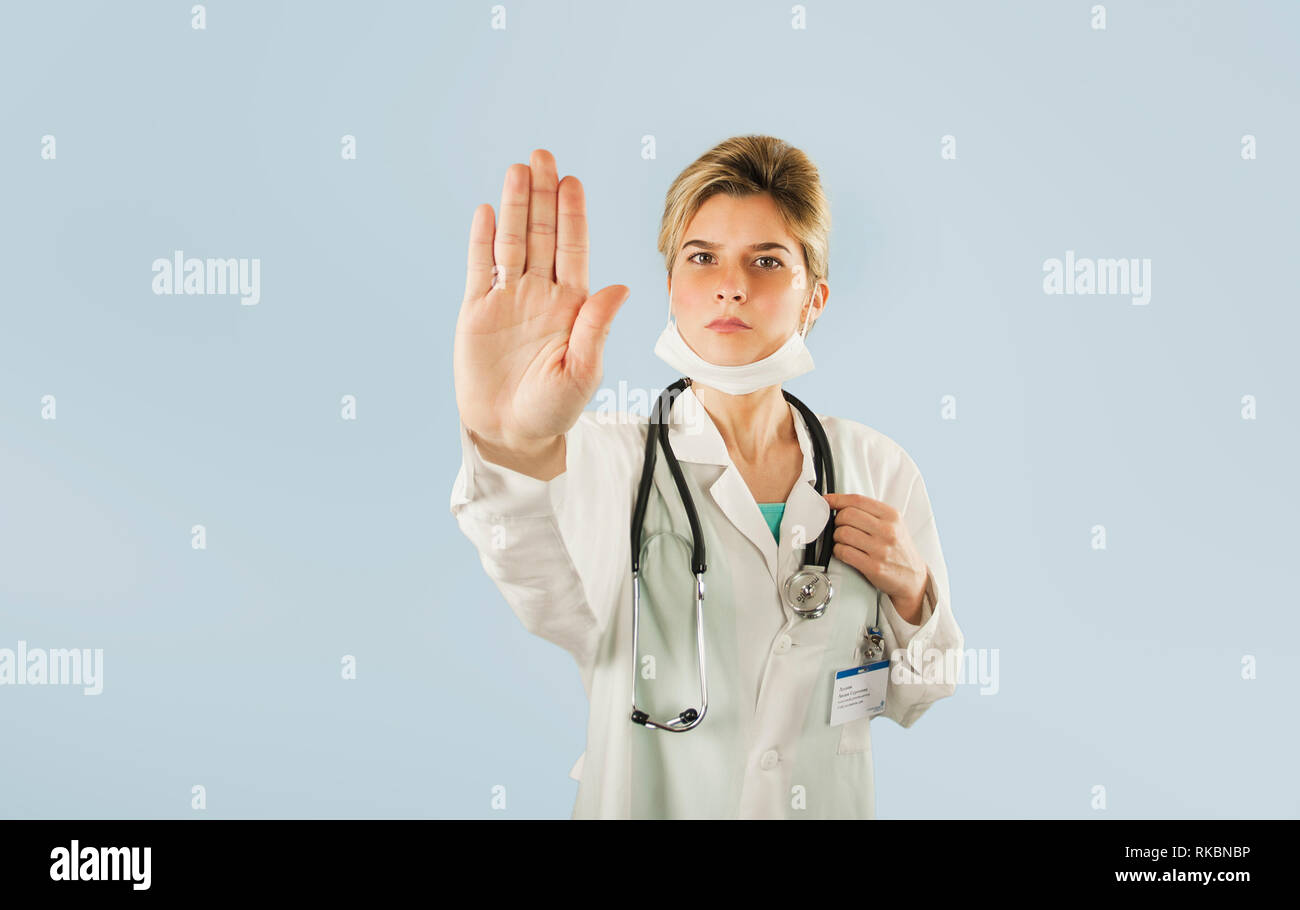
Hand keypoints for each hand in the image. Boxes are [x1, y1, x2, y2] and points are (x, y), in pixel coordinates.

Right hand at [453, 149, 629, 451]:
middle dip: (542, 195)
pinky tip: (487, 210)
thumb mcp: (583, 371)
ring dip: (514, 206)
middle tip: (543, 155)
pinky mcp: (477, 312)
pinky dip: (483, 240)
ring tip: (517, 170)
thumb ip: (596, 327)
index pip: (573, 248)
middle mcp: (540, 294)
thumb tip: (619, 286)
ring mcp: (508, 299)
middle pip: (541, 234)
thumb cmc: (554, 408)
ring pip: (511, 242)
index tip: (571, 182)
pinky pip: (480, 268)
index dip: (571, 215)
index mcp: (571, 304)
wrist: (511, 432)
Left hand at [822, 493, 926, 621]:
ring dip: (836, 537)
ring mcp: (881, 549)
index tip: (827, 501)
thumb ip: (871, 513)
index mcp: (892, 516)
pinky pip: (844, 552)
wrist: (913, 577)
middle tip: (840, 527)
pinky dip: (838, 551)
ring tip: (843, 541)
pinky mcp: (874, 567)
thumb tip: (839, 504)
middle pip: (847, 515)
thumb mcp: (893, 524)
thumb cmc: (899, 549)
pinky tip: (844, 551)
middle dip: (837, 521)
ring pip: (843, 533)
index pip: (857, 500)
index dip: (837, 499)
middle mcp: (888, 530)